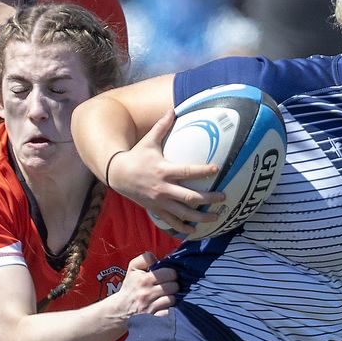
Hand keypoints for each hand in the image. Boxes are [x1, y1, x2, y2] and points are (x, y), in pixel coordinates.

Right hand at [107, 112, 223, 234]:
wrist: (117, 175)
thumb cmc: (136, 156)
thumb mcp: (149, 141)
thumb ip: (162, 126)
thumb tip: (173, 109)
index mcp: (164, 170)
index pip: (187, 172)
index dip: (203, 170)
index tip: (217, 169)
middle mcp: (163, 188)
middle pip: (190, 197)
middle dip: (208, 199)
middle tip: (223, 198)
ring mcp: (160, 201)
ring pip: (183, 213)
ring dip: (200, 217)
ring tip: (215, 217)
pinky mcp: (155, 209)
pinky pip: (170, 222)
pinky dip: (182, 228)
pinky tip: (193, 231)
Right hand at [113, 251, 178, 317]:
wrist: (121, 307)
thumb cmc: (131, 286)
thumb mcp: (133, 268)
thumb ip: (144, 258)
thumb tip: (156, 258)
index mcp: (144, 279)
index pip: (170, 273)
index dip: (171, 273)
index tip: (167, 275)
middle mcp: (147, 293)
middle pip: (174, 286)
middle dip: (173, 285)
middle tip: (167, 285)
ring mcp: (150, 306)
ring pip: (172, 299)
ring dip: (171, 297)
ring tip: (165, 295)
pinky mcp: (153, 317)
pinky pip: (168, 312)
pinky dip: (168, 309)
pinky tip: (163, 305)